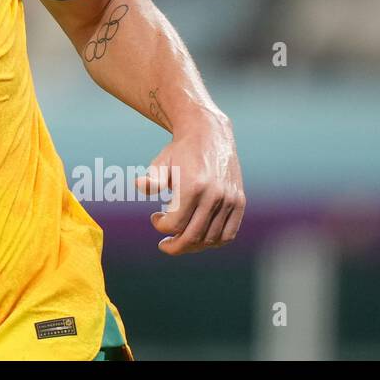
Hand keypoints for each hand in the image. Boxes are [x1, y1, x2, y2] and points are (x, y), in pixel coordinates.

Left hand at [136, 122, 243, 254]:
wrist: (209, 133)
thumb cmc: (179, 151)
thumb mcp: (160, 162)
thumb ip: (152, 180)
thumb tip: (140, 185)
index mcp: (193, 186)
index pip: (175, 224)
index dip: (161, 226)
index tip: (155, 218)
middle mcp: (214, 195)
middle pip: (193, 237)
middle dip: (175, 246)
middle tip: (164, 244)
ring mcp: (229, 199)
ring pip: (211, 239)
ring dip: (192, 245)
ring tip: (180, 239)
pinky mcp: (239, 201)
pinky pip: (228, 234)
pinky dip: (213, 241)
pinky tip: (200, 237)